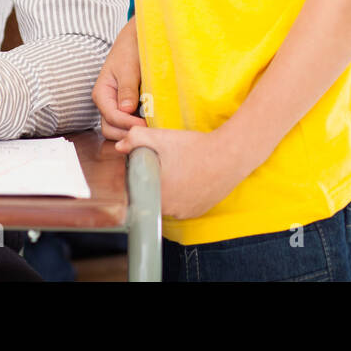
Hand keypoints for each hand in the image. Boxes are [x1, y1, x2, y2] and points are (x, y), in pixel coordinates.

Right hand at [92, 18, 145, 140]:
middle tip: (148, 132)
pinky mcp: (128, 108)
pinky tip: (152, 124)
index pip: (111, 116)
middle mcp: (107, 103)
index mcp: (102, 93)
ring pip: (119, 129)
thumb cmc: (129, 50)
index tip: (146, 125)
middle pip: (110, 129)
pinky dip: (138, 126)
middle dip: (127, 134)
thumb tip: (125, 109)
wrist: (136, 41)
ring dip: (132, 132)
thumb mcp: (128, 67)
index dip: (128, 123)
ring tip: (150, 129)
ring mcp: (117, 107)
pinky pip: (130, 122)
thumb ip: (127, 88)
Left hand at [115, 126, 248, 219]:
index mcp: (158, 193)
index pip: (138, 191)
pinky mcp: (199, 211)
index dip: (139, 178)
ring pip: (168, 203)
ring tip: (176, 170)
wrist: (230, 154)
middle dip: (154, 183)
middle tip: (162, 165)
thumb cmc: (196, 147)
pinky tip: (188, 179)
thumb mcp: (163, 138)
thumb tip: (120, 145)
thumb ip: (137, 139)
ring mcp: (186, 212)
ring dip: (169, 190)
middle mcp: (171, 209)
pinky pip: (183, 206)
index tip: (145, 168)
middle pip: (152, 198)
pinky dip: (183, 195)